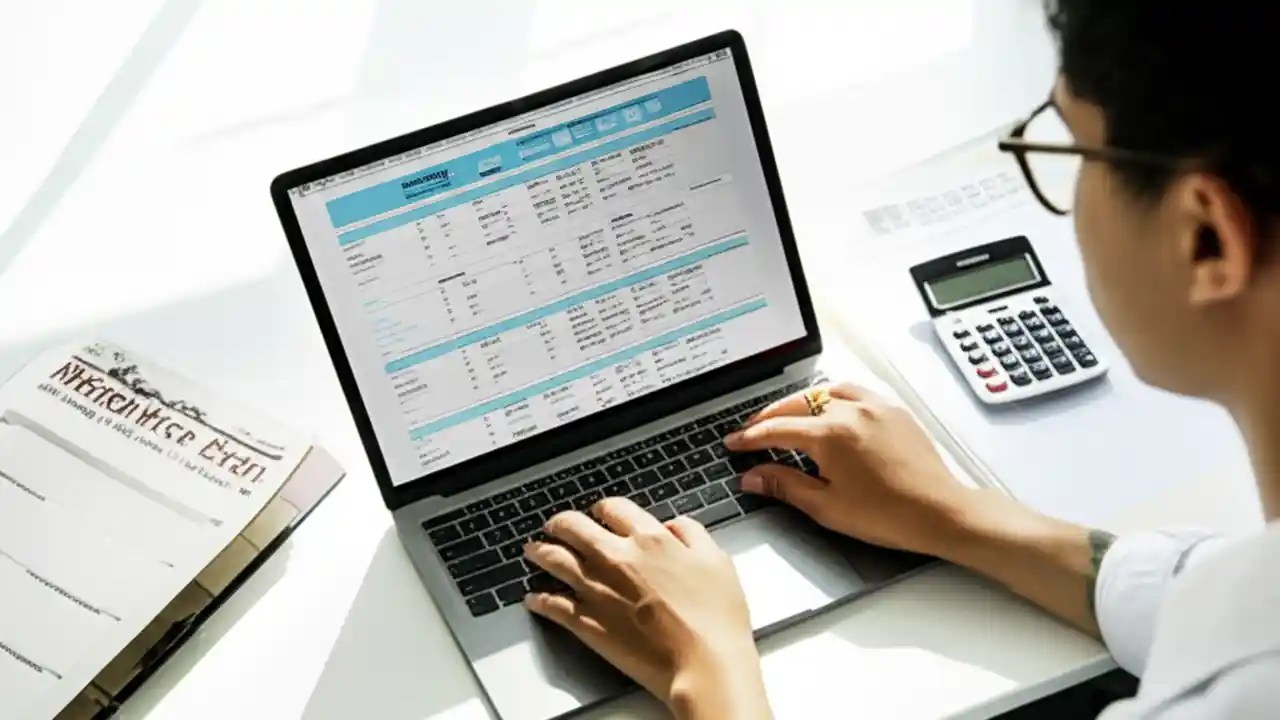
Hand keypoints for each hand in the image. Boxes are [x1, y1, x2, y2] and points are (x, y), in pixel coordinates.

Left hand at [524, 499, 770, 719]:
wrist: (703, 664)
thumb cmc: (715, 619)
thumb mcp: (717, 561)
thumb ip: (692, 534)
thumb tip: (675, 525)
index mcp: (650, 539)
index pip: (613, 508)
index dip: (603, 509)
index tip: (600, 514)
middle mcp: (617, 558)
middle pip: (573, 526)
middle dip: (561, 523)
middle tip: (556, 526)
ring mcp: (597, 589)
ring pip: (554, 559)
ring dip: (540, 552)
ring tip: (533, 551)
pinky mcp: (586, 621)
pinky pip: (551, 603)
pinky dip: (538, 598)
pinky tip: (534, 597)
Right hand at [728, 382, 1117, 636]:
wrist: (941, 511)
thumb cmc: (889, 514)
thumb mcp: (826, 506)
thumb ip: (784, 486)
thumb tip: (753, 477)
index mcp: (830, 435)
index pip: (776, 430)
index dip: (749, 438)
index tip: (733, 443)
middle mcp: (851, 411)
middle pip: (796, 404)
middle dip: (769, 416)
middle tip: (752, 430)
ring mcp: (875, 407)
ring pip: (824, 390)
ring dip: (800, 401)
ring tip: (785, 415)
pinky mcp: (893, 410)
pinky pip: (854, 391)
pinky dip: (832, 395)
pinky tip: (829, 407)